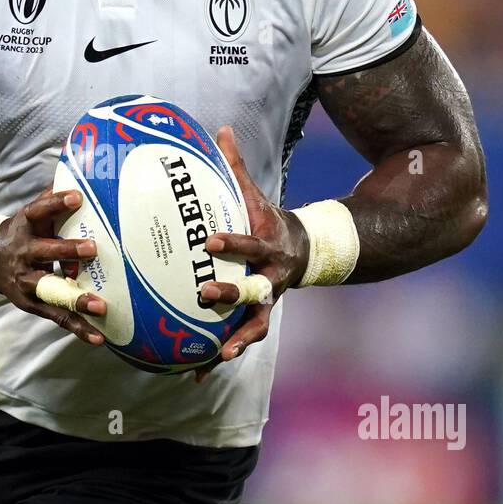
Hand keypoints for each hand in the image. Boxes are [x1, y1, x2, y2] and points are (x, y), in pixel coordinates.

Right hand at [0, 188, 106, 345]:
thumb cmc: (23, 233)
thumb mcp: (31, 213)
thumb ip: (51, 199)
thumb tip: (77, 176)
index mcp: (23, 227)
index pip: (38, 210)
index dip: (56, 203)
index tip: (77, 196)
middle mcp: (22, 254)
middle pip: (43, 252)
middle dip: (66, 250)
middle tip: (92, 249)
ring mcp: (26, 282)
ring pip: (50, 290)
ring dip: (75, 298)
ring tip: (100, 306)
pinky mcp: (32, 304)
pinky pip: (57, 316)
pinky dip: (78, 327)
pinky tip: (98, 336)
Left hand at [193, 126, 308, 381]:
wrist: (307, 250)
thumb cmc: (269, 218)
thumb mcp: (255, 194)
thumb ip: (235, 166)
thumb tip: (219, 128)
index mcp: (267, 244)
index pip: (249, 243)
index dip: (232, 243)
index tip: (209, 241)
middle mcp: (271, 277)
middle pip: (253, 288)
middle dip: (231, 294)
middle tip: (204, 294)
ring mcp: (268, 300)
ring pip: (255, 324)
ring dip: (236, 340)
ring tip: (216, 356)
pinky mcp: (260, 318)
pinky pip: (240, 340)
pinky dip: (220, 357)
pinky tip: (195, 374)